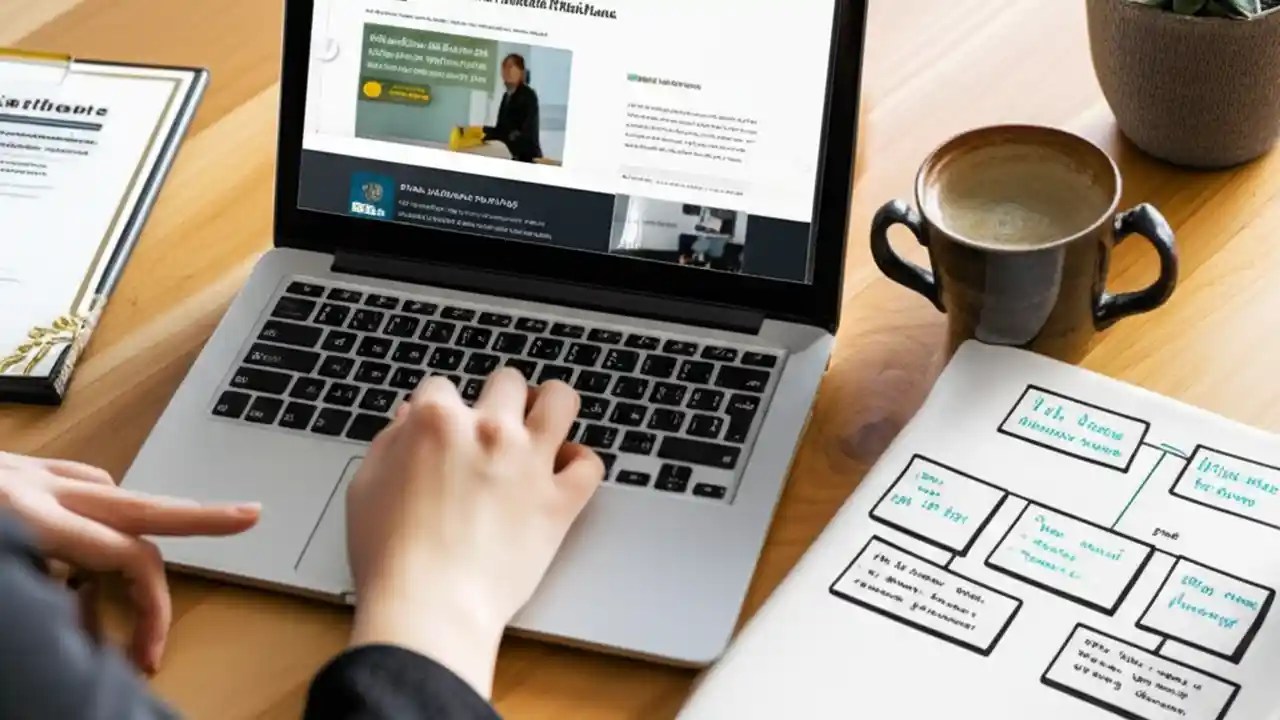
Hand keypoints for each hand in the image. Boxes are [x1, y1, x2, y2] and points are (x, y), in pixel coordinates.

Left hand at [0, 452, 260, 671]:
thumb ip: (37, 588)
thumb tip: (78, 611)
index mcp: (26, 514)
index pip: (125, 556)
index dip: (152, 605)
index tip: (150, 652)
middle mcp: (38, 486)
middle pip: (141, 506)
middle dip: (203, 515)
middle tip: (250, 515)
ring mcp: (27, 471)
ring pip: (109, 493)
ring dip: (132, 531)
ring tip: (121, 582)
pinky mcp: (14, 468)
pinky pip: (72, 483)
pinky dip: (93, 510)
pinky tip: (81, 536)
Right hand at [346, 370, 603, 697]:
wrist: (430, 609)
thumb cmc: (391, 559)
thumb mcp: (365, 488)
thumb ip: (389, 442)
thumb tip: (408, 418)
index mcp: (436, 421)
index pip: (442, 386)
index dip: (439, 407)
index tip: (441, 426)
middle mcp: (489, 431)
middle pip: (508, 382)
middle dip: (499, 398)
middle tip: (495, 421)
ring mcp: (530, 463)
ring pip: (561, 401)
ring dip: (551, 405)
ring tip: (543, 421)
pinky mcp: (560, 501)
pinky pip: (589, 464)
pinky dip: (581, 463)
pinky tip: (564, 470)